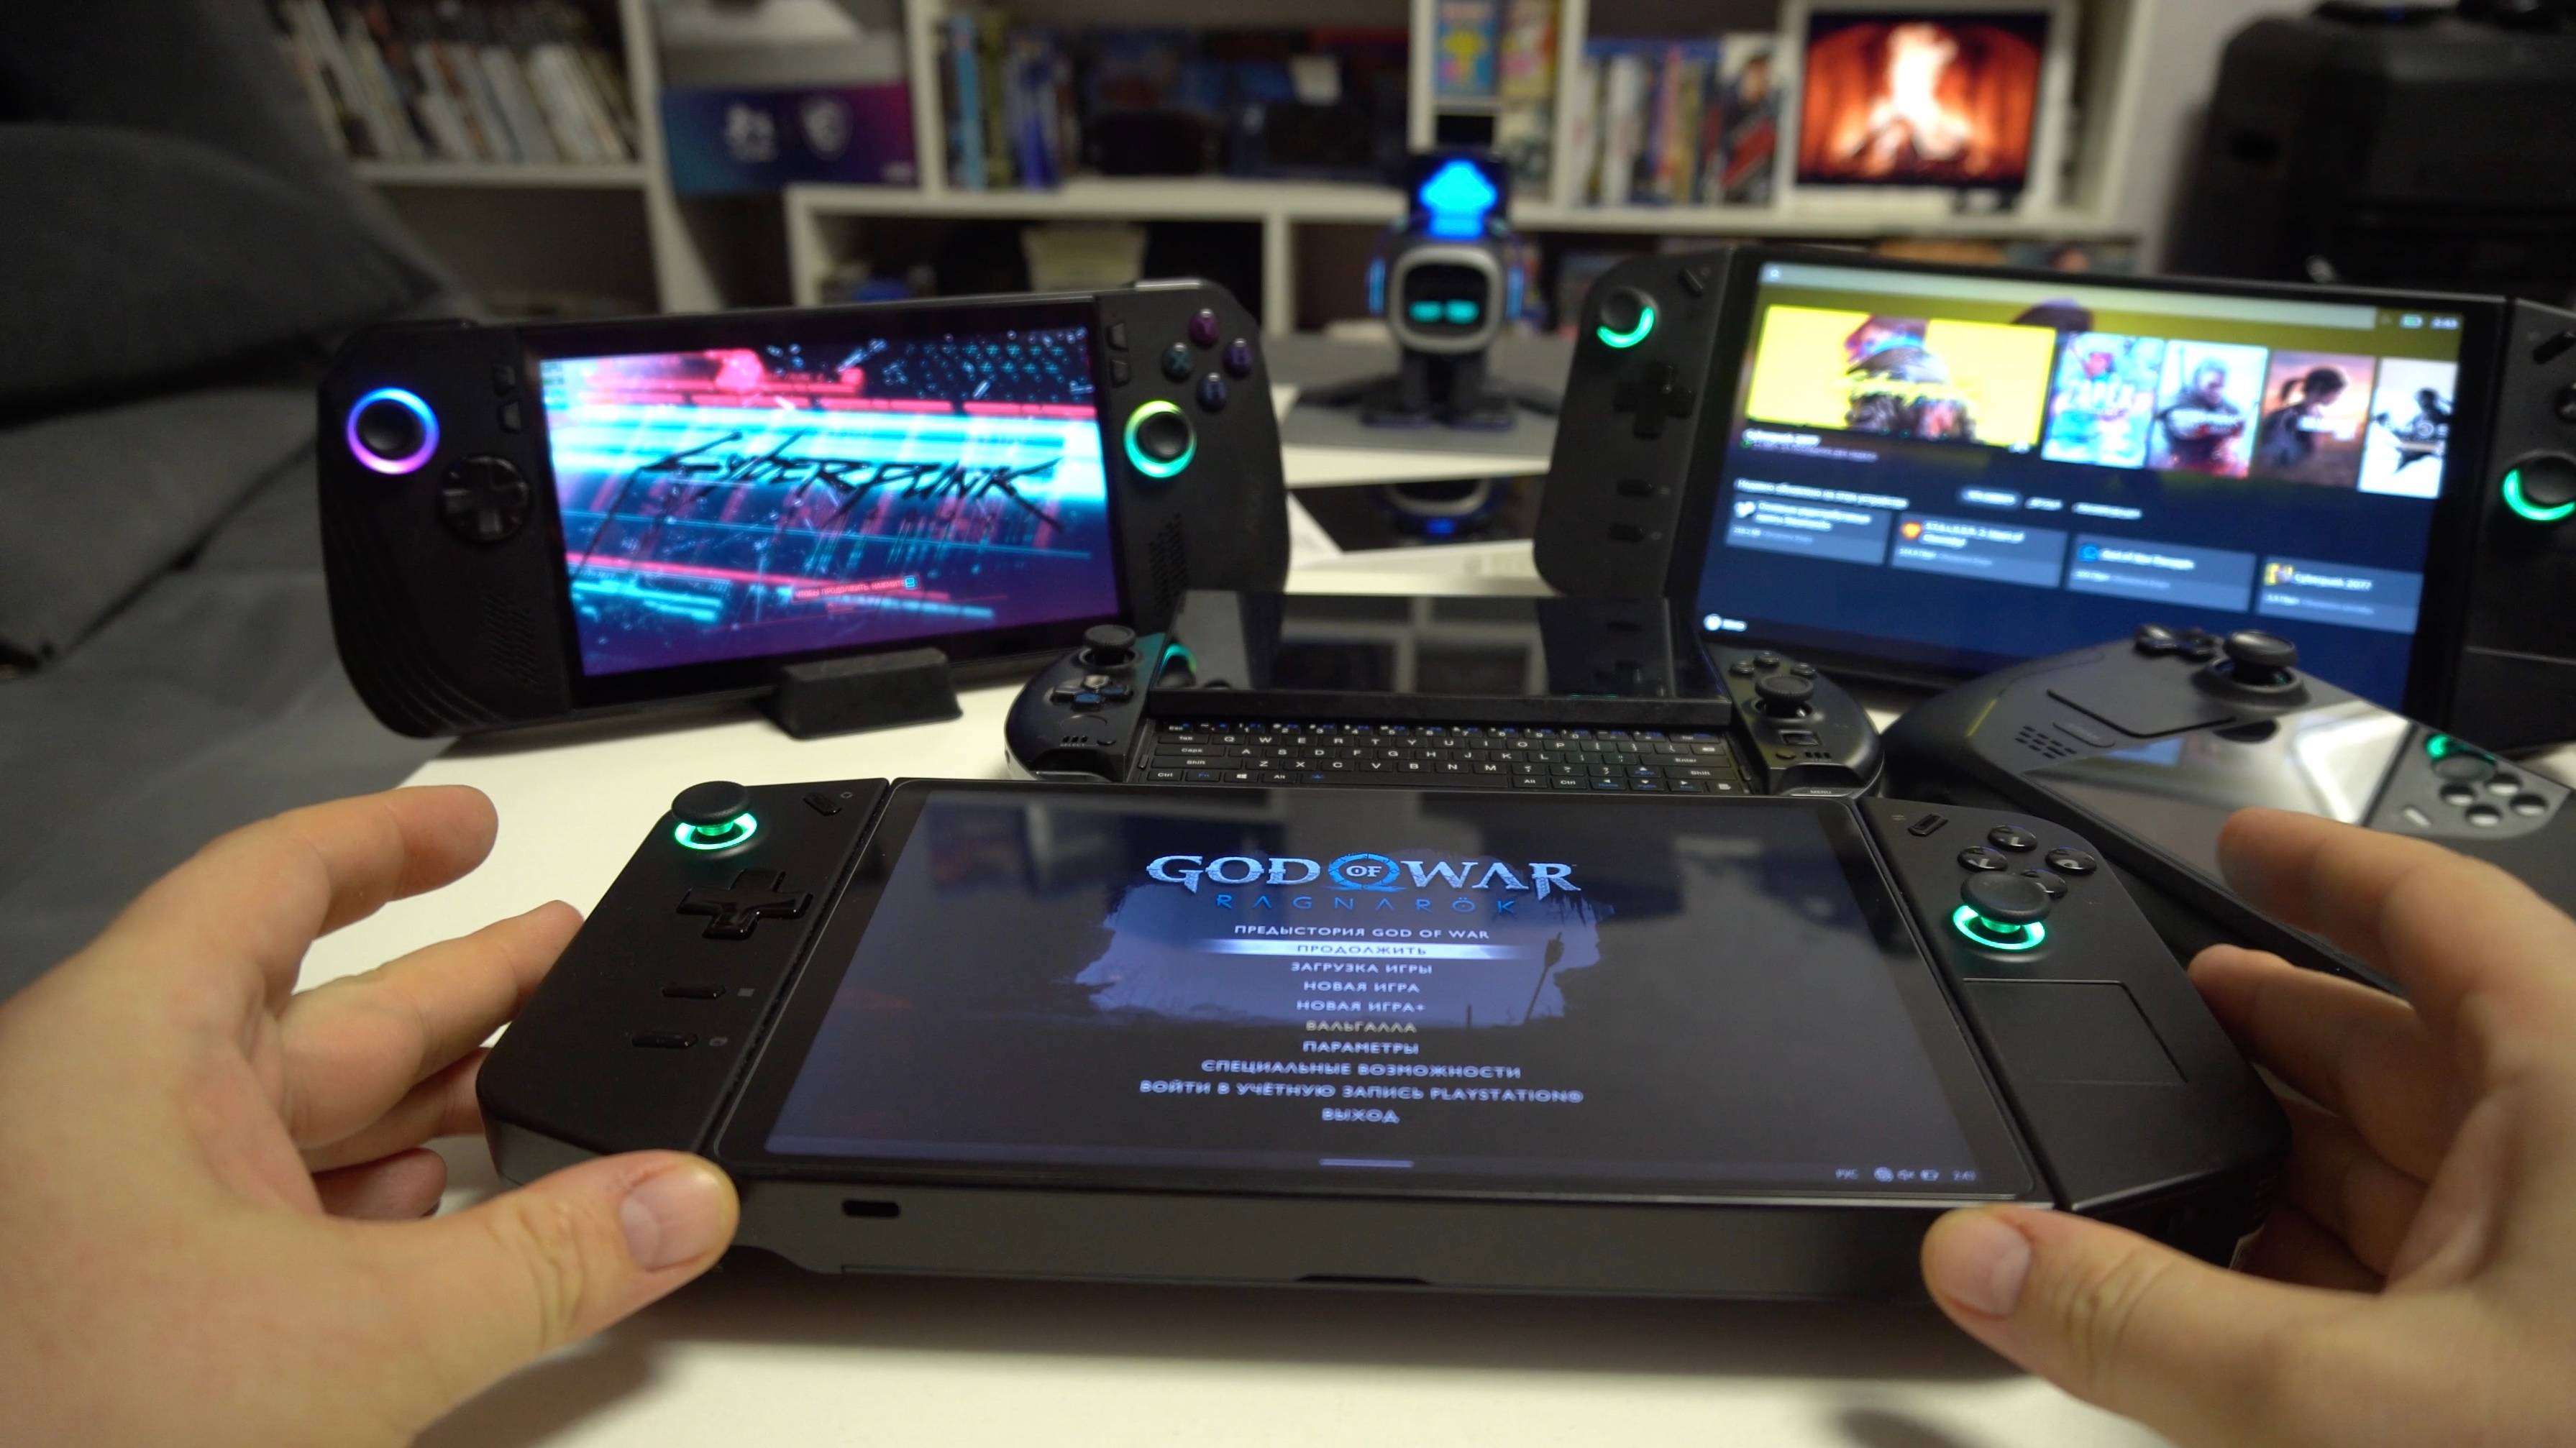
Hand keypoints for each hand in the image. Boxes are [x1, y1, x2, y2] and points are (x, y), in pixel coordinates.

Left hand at [0, 788, 739, 1444]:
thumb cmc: (57, 1426)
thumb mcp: (351, 1336)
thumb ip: (543, 1263)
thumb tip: (679, 1199)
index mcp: (131, 1051)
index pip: (270, 881)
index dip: (384, 840)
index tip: (469, 824)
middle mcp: (112, 1115)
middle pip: (316, 1008)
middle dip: (458, 982)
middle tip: (568, 948)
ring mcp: (114, 1217)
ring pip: (300, 1124)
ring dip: (429, 1106)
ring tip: (543, 1080)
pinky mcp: (127, 1313)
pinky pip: (268, 1220)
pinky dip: (370, 1208)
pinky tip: (438, 1218)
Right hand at [1920, 808, 2575, 1445]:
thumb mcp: (2370, 1406)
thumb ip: (2153, 1331)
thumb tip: (1984, 1256)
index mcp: (2575, 1095)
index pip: (2437, 918)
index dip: (2323, 870)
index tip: (2238, 843)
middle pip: (2410, 1044)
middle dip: (2274, 1026)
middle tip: (2160, 1008)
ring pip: (2422, 1173)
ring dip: (2294, 1163)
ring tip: (2171, 1149)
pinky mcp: (2562, 1360)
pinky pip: (2443, 1280)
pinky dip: (2340, 1275)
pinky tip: (2254, 1300)